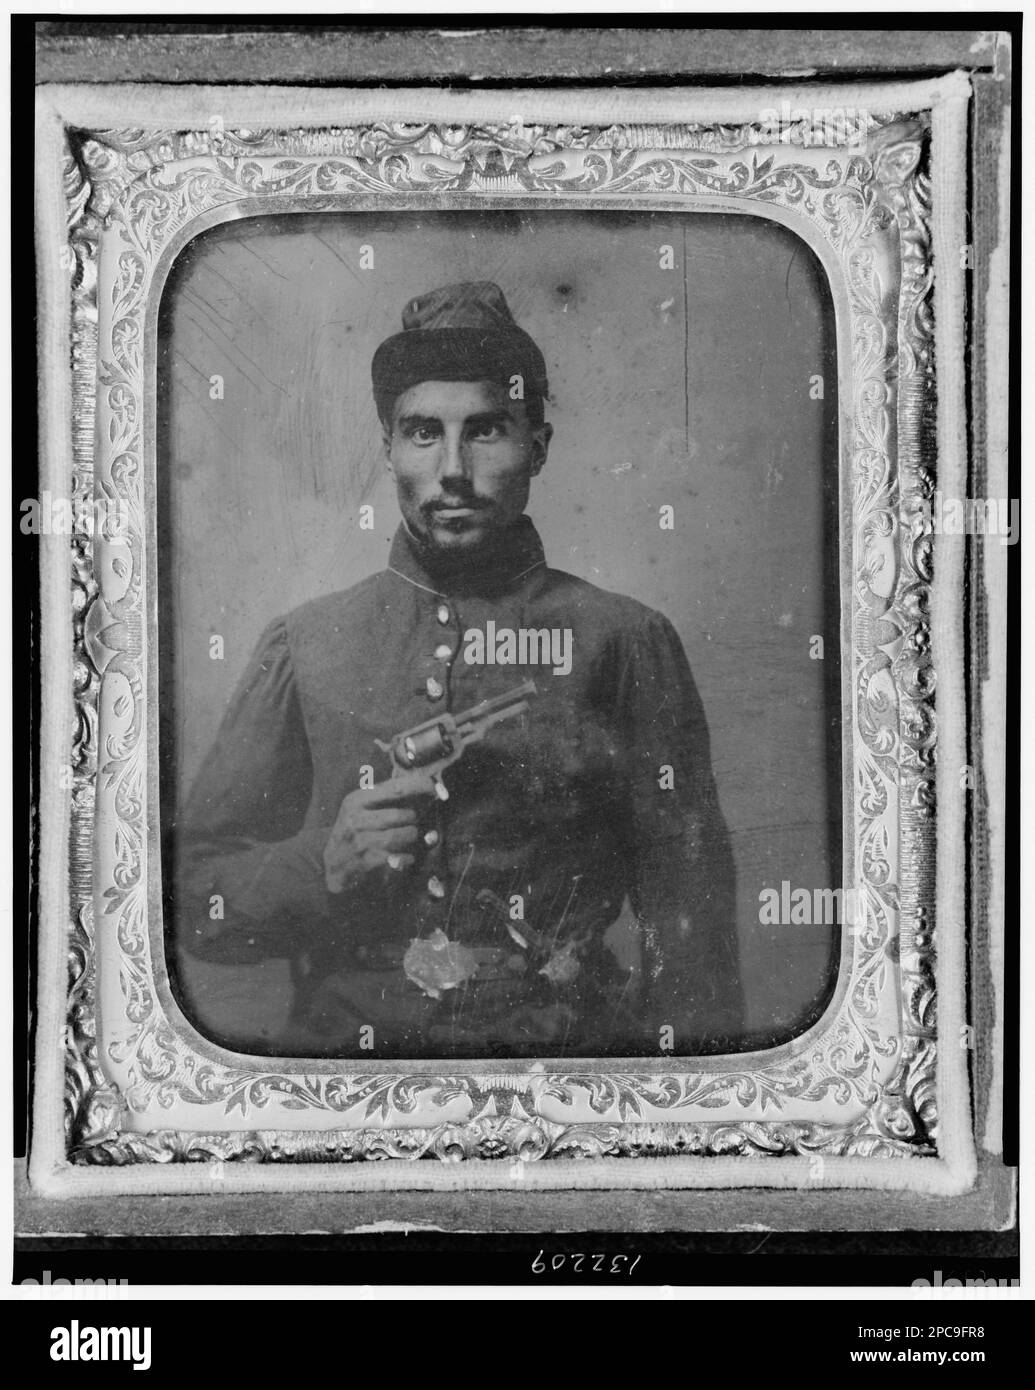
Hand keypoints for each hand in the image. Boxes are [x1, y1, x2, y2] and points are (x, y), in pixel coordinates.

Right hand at [323, 772, 436, 893]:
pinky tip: (404, 857)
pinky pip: (398, 858)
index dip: (420, 787)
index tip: (436, 789)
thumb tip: (429, 789)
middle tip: (413, 822)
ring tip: (407, 837)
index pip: (396, 788)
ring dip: (410, 837)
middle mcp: (356, 817)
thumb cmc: (357, 833)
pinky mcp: (365, 861)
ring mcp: (360, 840)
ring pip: (402, 835)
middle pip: (403, 814)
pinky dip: (406, 858)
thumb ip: (391, 799)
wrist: (334, 865)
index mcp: (358, 799)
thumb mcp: (365, 810)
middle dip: (414, 819)